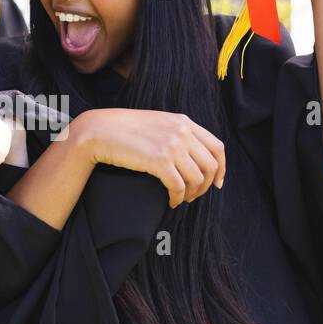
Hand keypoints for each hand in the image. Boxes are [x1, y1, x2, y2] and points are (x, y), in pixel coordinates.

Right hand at [76, 108, 225, 207]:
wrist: (101, 130)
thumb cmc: (125, 130)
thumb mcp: (157, 123)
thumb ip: (177, 133)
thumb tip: (193, 156)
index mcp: (183, 121)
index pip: (217, 146)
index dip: (221, 168)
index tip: (217, 182)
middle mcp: (182, 132)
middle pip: (211, 165)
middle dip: (207, 185)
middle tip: (195, 195)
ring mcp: (172, 146)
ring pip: (197, 179)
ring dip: (191, 194)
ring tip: (181, 198)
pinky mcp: (159, 161)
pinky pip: (178, 186)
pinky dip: (177, 198)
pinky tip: (171, 201)